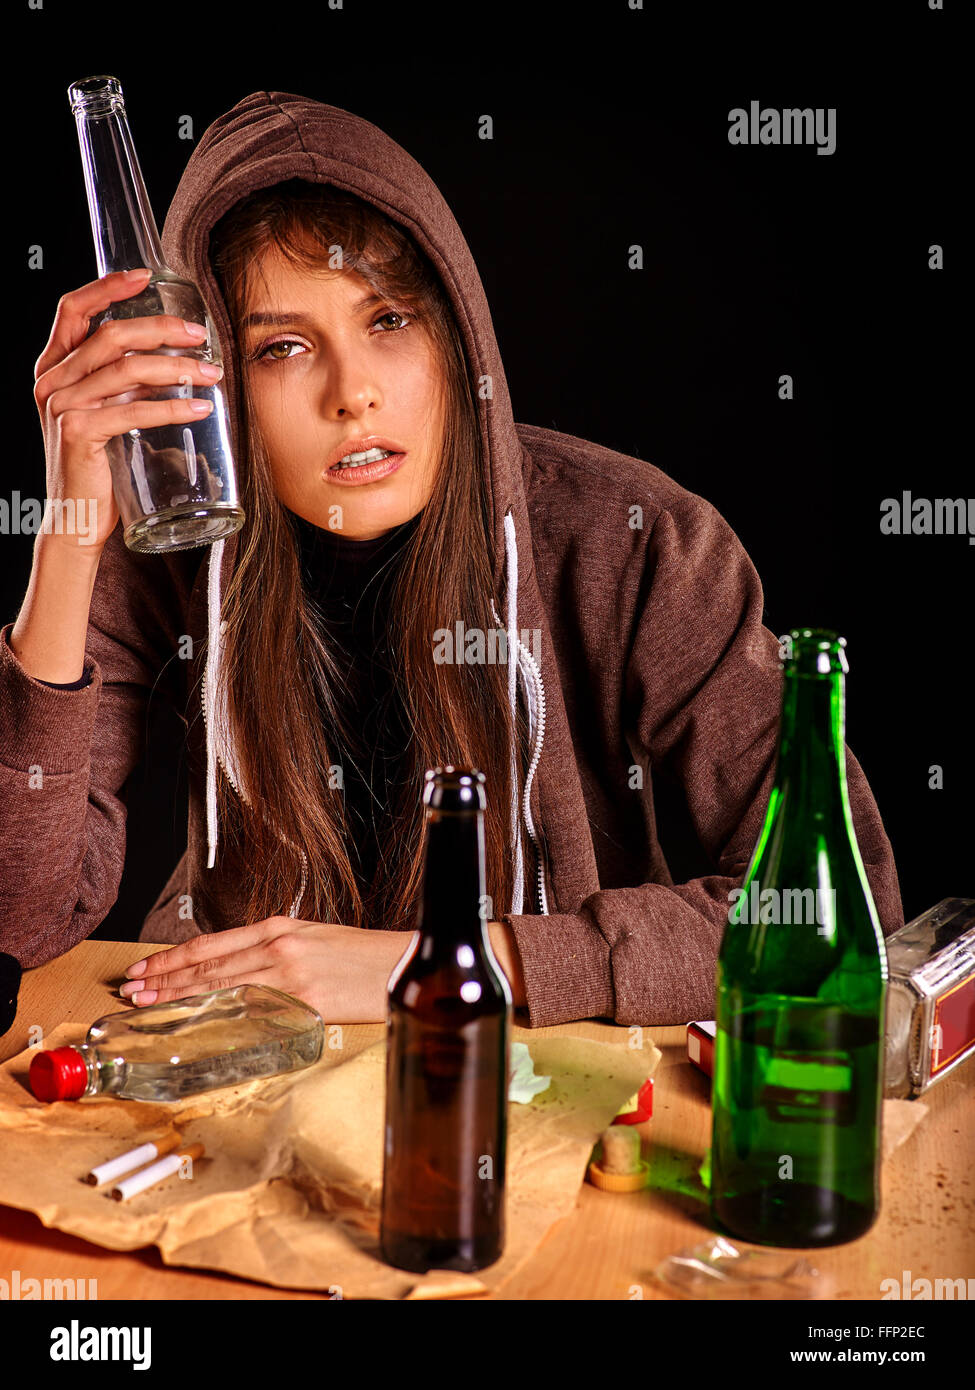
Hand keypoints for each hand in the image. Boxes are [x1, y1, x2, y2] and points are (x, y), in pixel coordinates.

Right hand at [33, 266, 218, 552]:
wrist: (76, 520)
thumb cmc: (100, 470)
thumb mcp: (108, 416)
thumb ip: (127, 389)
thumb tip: (183, 368)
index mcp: (54, 369)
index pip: (72, 310)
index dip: (107, 287)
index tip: (146, 276)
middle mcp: (52, 382)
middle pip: (110, 335)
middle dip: (161, 329)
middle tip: (200, 334)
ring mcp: (63, 406)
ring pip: (127, 370)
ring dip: (177, 368)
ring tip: (211, 372)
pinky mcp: (79, 433)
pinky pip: (133, 410)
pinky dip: (172, 407)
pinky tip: (200, 407)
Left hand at [120, 917, 411, 1022]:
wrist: (404, 964)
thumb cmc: (364, 956)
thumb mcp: (315, 940)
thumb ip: (277, 951)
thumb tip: (241, 971)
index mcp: (280, 927)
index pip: (212, 944)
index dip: (173, 957)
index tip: (144, 967)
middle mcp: (278, 946)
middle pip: (208, 964)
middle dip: (164, 977)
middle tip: (130, 989)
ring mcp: (289, 974)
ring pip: (220, 986)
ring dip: (179, 996)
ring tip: (147, 1003)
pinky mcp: (303, 1000)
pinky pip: (250, 1009)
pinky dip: (217, 1014)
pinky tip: (196, 1022)